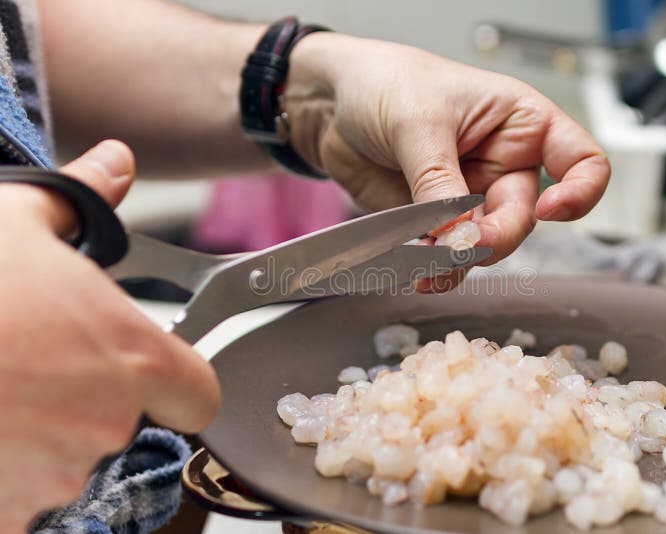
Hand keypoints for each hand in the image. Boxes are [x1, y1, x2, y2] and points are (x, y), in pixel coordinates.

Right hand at [0, 141, 219, 531]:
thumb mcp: (15, 221)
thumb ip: (82, 199)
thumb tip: (115, 163)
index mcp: (132, 357)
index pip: (199, 392)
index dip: (179, 380)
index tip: (152, 369)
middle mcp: (106, 424)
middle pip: (122, 420)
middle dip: (87, 397)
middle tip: (35, 361)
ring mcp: (53, 476)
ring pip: (65, 458)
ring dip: (36, 432)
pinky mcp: (2, 513)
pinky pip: (14, 497)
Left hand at [283, 33, 609, 267]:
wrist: (331, 105)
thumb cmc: (385, 83)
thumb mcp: (418, 122)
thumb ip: (439, 183)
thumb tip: (454, 236)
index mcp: (521, 124)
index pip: (582, 161)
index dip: (580, 192)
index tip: (550, 210)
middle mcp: (504, 164)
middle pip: (523, 218)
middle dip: (494, 237)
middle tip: (459, 245)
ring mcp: (471, 196)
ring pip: (486, 245)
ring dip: (461, 261)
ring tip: (426, 266)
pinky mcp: (437, 222)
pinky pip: (449, 255)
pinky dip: (435, 268)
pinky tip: (416, 270)